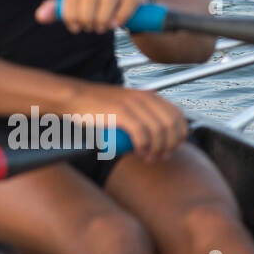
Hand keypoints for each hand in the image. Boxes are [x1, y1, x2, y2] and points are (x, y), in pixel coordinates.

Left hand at [34, 0, 151, 33]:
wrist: (135, 13)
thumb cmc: (103, 12)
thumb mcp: (80, 11)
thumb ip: (59, 11)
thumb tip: (39, 16)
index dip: (70, 13)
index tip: (74, 28)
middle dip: (86, 16)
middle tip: (89, 29)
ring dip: (102, 18)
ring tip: (102, 28)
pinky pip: (127, 1)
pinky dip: (120, 16)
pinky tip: (116, 25)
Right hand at [68, 82, 188, 163]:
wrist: (74, 97)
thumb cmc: (98, 106)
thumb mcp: (127, 104)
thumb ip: (142, 114)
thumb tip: (157, 138)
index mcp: (149, 95)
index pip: (178, 115)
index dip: (180, 135)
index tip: (172, 148)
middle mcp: (144, 97)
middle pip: (172, 125)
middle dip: (171, 145)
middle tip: (161, 157)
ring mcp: (133, 104)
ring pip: (160, 131)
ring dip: (159, 149)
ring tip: (149, 158)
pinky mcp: (121, 113)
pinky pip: (142, 134)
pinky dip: (145, 147)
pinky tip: (140, 153)